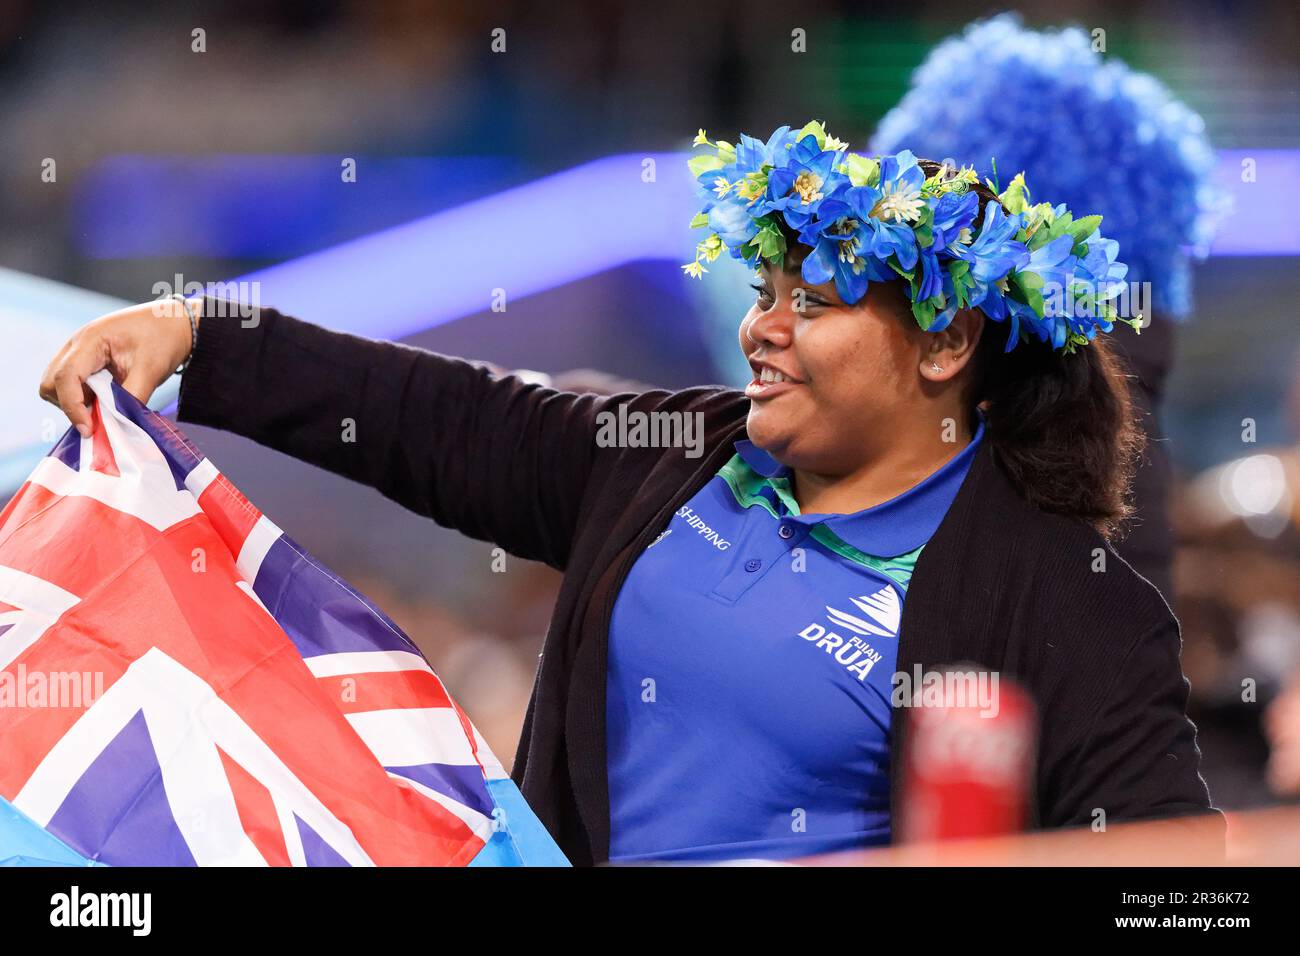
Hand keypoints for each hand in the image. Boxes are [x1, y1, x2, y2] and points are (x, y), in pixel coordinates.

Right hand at [39, 298, 197, 436]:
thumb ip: (130, 398)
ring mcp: (79, 350)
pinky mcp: (86, 358)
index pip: (65, 378)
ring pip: (58, 385)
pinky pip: (72, 383)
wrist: (175, 322)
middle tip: (99, 415)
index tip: (89, 429)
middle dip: (70, 404)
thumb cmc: (164, 339)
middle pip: (52, 382)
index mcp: (90, 340)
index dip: (73, 407)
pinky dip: (84, 396)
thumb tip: (115, 424)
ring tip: (107, 404)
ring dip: (77, 401)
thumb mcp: (151, 370)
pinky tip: (107, 397)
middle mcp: (77, 344)